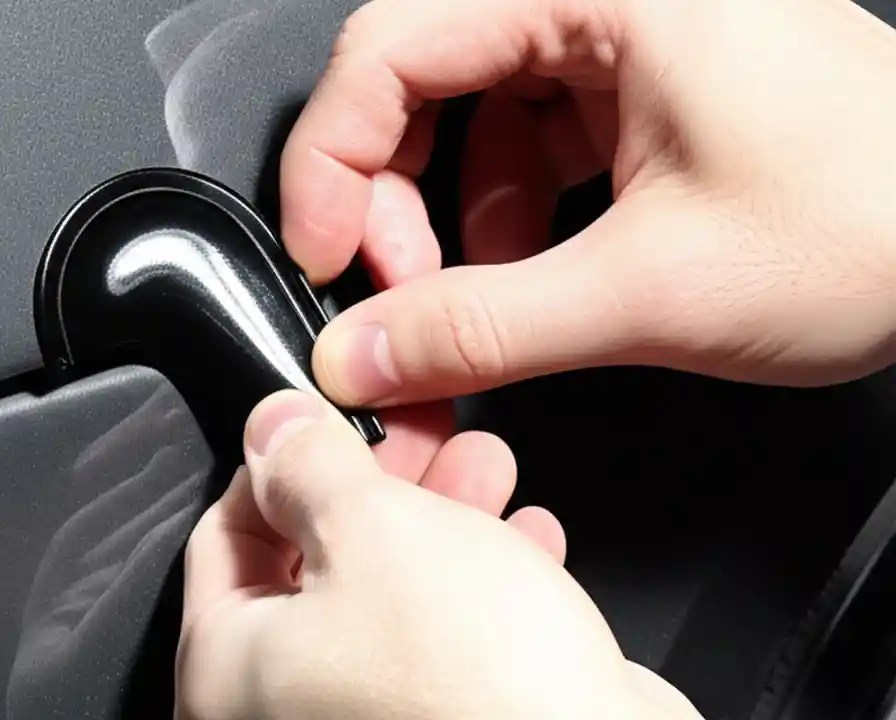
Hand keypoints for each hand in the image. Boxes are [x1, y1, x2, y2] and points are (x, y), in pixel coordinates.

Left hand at [175, 389, 701, 719]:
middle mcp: (282, 708)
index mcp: (227, 671)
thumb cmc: (471, 687)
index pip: (224, 536)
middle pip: (311, 560)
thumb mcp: (370, 530)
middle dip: (378, 482)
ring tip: (483, 466)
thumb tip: (272, 428)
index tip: (326, 420)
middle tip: (416, 434)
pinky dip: (479, 582)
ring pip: (386, 592)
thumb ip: (306, 466)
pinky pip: (443, 639)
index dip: (277, 462)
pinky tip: (522, 538)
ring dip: (437, 518)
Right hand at [280, 0, 895, 408]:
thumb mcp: (652, 290)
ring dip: (446, 218)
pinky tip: (526, 274)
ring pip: (465, 116)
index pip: (390, 47)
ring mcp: (619, 35)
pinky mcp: (635, 85)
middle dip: (392, 199)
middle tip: (397, 294)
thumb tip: (364, 354)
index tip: (322, 255)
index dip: (333, 160)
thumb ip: (483, 328)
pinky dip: (503, 214)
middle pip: (418, 77)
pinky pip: (522, 138)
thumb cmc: (878, 222)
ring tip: (475, 298)